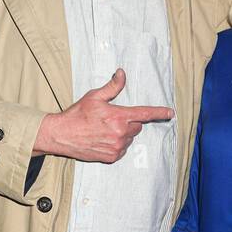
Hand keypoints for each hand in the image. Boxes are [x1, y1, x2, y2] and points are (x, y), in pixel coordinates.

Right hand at [34, 69, 173, 162]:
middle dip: (130, 122)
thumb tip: (122, 74)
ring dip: (123, 134)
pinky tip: (103, 139)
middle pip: (137, 126)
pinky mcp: (112, 156)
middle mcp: (120, 133)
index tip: (170, 113)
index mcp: (118, 117)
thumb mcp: (94, 97)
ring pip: (130, 138)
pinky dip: (117, 144)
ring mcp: (117, 147)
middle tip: (113, 119)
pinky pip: (122, 149)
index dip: (159, 113)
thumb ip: (112, 87)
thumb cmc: (77, 114)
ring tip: (104, 130)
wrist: (62, 135)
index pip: (144, 114)